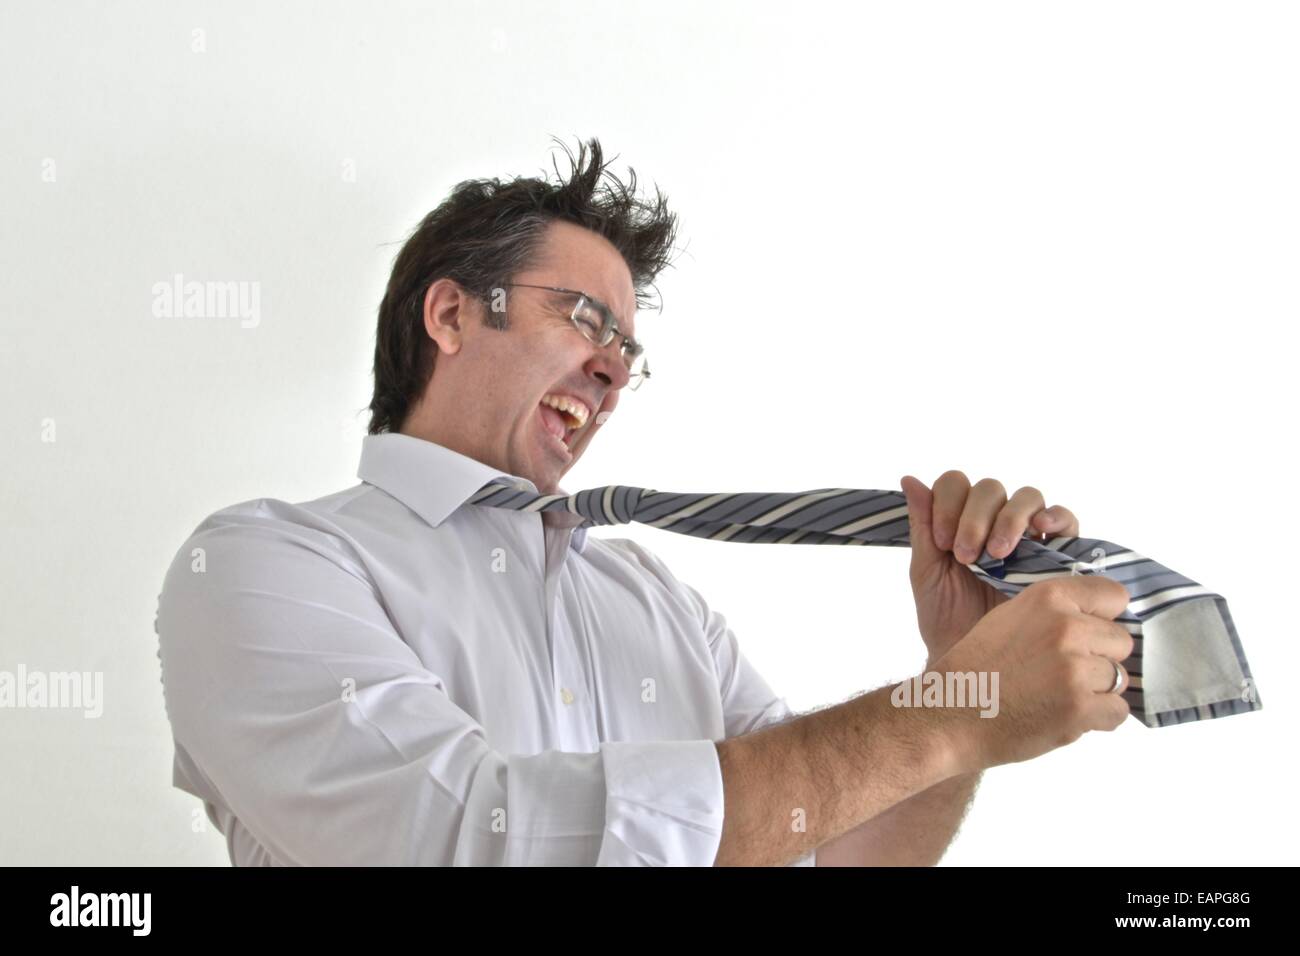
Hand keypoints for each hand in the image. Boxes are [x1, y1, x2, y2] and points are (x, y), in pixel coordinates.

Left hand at [900, 470, 1079, 664]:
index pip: (956, 484)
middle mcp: (994, 522)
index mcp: (959, 521)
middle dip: (975, 516)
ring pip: (1027, 498)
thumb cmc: (948, 619)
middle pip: (990, 488)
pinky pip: (1066, 522)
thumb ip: (922, 526)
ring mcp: (1028, 536)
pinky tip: (1042, 529)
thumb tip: (909, 479)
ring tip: (997, 554)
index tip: (941, 542)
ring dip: (1010, 518)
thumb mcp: (927, 572)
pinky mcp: (1058, 554)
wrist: (976, 665)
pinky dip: (1056, 516)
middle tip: (967, 555)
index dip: (947, 504)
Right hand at [927, 575, 1133, 774]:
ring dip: (1097, 691)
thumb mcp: (1009, 618)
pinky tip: (1063, 716)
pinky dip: (1097, 719)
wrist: (949, 714)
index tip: (1091, 633)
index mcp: (1048, 598)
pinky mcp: (1080, 707)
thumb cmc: (977, 670)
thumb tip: (1101, 621)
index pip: (1114, 595)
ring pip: (1120, 678)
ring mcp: (1074, 668)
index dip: (1105, 617)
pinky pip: (1117, 711)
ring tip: (1058, 697)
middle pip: (1121, 640)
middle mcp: (1065, 627)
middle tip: (1063, 674)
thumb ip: (1053, 613)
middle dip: (1100, 659)